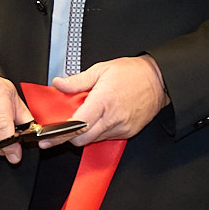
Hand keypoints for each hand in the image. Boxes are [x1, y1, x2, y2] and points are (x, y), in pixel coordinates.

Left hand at [50, 55, 169, 146]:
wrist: (160, 80)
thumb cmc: (133, 73)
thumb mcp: (101, 69)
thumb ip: (77, 81)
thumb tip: (59, 84)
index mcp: (103, 101)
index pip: (76, 125)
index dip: (59, 134)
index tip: (48, 138)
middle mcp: (112, 117)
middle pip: (82, 139)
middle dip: (69, 137)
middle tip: (64, 128)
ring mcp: (121, 127)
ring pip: (94, 140)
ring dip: (85, 133)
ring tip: (88, 117)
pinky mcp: (129, 132)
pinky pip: (107, 137)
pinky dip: (100, 132)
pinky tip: (102, 118)